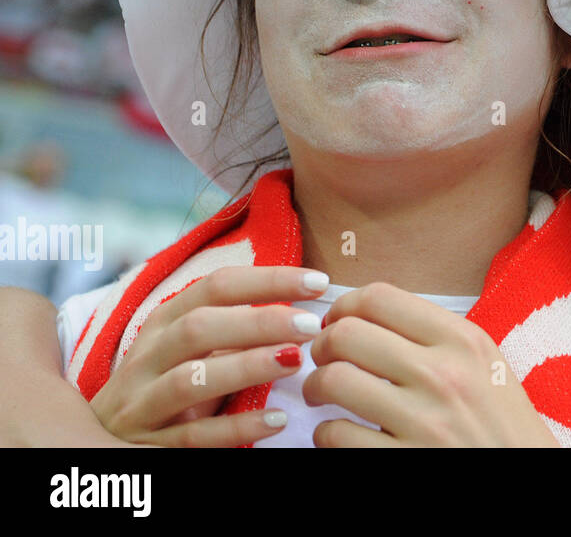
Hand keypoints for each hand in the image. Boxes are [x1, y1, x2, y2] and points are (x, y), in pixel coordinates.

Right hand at [88, 265, 329, 445]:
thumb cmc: (165, 384)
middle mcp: (147, 357)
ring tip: (295, 361)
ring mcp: (142, 403)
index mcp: (163, 323)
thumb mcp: (188, 348)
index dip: (268, 280)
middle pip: (198, 328)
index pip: (215, 286)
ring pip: (190, 380)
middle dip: (258, 322)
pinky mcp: (145, 446)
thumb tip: (304, 305)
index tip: (318, 282)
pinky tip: (275, 420)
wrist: (96, 439)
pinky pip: (192, 437)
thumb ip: (233, 326)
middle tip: (310, 325)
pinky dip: (236, 428)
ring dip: (245, 367)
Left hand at [304, 282, 559, 446]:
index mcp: (463, 340)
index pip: (380, 298)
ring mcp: (423, 420)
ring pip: (334, 380)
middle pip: (348, 333)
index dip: (344, 305)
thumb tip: (366, 316)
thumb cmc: (501, 422)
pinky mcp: (404, 460)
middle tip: (324, 357)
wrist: (526, 476)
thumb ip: (435, 335)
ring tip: (323, 393)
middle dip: (323, 344)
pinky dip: (325, 432)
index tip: (338, 320)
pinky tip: (338, 432)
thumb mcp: (485, 363)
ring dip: (316, 386)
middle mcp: (443, 373)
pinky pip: (336, 434)